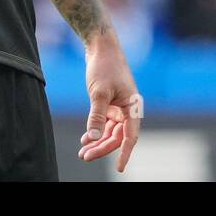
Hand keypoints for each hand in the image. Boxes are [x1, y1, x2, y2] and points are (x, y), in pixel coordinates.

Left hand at [79, 30, 139, 172]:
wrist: (100, 46)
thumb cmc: (103, 67)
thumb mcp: (98, 93)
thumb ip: (96, 116)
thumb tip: (92, 138)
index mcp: (132, 107)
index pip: (130, 136)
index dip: (125, 153)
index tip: (119, 168)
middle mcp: (128, 109)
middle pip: (117, 136)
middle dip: (102, 148)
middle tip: (85, 156)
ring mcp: (119, 107)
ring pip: (110, 132)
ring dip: (97, 141)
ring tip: (83, 152)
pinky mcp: (110, 103)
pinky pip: (105, 123)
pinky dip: (95, 131)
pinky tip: (85, 139)